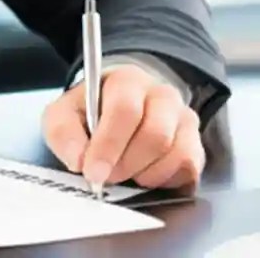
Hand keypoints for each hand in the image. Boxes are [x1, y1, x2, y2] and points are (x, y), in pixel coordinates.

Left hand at [42, 65, 203, 189]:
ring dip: (144, 174)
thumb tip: (78, 160)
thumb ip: (63, 133)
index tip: (93, 172)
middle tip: (107, 175)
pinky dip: (164, 180)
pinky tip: (145, 174)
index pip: (125, 110)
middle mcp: (162, 94)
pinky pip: (189, 168)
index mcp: (127, 80)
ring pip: (176, 154)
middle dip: (126, 165)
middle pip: (155, 135)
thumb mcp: (64, 115)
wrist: (121, 109)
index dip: (108, 145)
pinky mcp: (196, 143)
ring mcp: (184, 118)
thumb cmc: (92, 112)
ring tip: (125, 171)